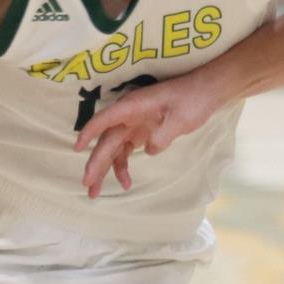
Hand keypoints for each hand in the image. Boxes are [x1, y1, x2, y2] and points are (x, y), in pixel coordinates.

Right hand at [74, 76, 221, 197]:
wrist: (206, 91)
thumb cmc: (192, 100)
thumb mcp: (179, 119)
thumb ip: (161, 136)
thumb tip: (147, 150)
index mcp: (133, 106)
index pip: (105, 120)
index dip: (89, 133)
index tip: (77, 148)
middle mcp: (128, 114)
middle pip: (107, 140)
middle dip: (96, 164)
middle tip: (88, 185)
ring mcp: (134, 123)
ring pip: (114, 148)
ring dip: (106, 169)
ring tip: (97, 192)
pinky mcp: (142, 130)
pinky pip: (126, 149)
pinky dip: (123, 165)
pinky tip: (125, 182)